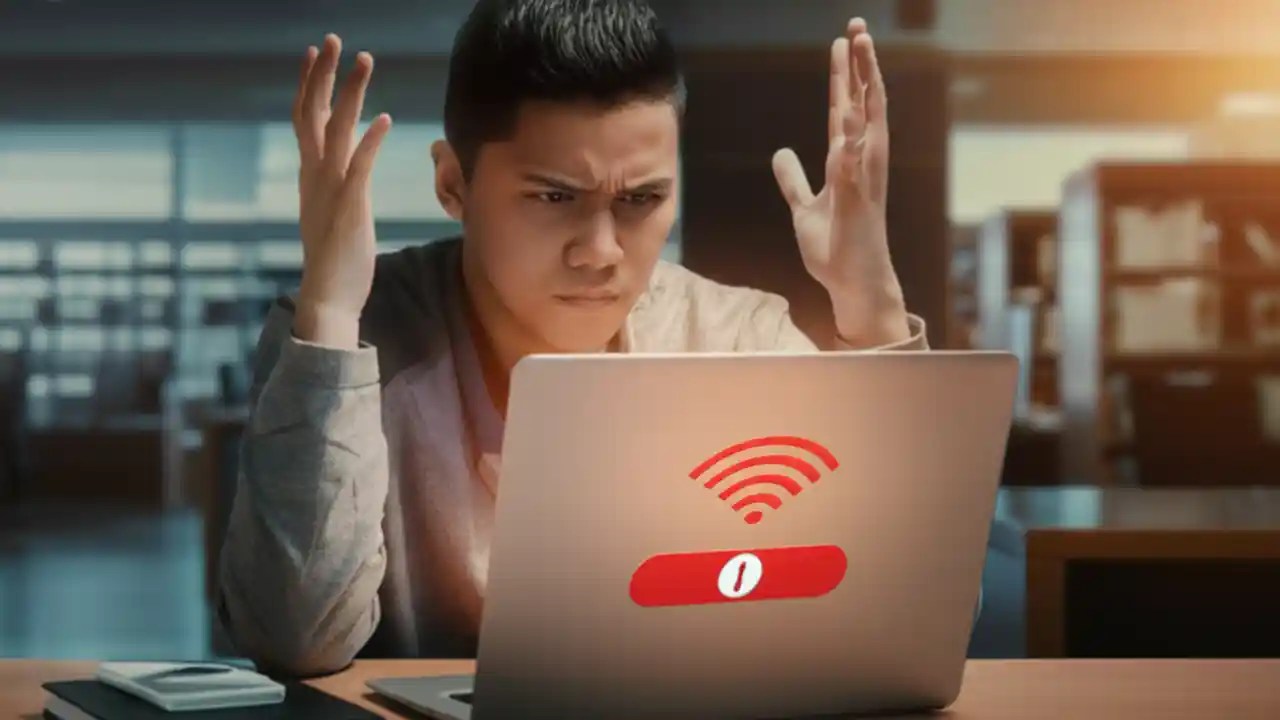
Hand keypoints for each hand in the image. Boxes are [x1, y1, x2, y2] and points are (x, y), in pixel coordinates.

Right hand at [292, 34, 391, 348]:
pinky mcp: (349, 207)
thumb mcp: (332, 212)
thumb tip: (344, 167)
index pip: (304, 119)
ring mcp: (330, 190)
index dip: (309, 84)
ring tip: (364, 61)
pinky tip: (385, 119)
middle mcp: (315, 176)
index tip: (316, 53)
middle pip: (313, 113)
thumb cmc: (336, 259)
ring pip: (336, 129)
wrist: (328, 297)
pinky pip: (359, 166)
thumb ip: (335, 186)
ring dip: (351, 93)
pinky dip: (370, 141)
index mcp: (310, 176)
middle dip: (324, 74)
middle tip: (335, 40)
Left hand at [770, 19, 907, 345]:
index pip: (846, 108)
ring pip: (869, 119)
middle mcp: (860, 162)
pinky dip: (856, 137)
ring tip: (862, 48)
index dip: (844, 76)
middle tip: (856, 26)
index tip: (844, 42)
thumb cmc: (835, 247)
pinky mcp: (861, 198)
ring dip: (866, 83)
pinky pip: (858, 161)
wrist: (849, 282)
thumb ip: (793, 180)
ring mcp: (864, 177)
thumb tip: (781, 153)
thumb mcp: (803, 207)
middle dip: (860, 64)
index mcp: (846, 161)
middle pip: (863, 102)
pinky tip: (854, 111)